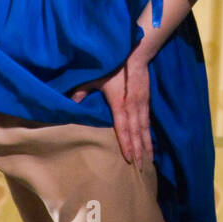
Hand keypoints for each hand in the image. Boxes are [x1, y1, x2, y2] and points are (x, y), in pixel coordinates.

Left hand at [68, 52, 152, 167]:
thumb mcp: (95, 77)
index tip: (129, 158)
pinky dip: (149, 136)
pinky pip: (148, 123)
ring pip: (144, 129)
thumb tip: (71, 102)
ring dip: (146, 145)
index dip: (126, 143)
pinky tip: (150, 145)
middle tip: (140, 168)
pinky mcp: (146, 102)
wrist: (135, 53)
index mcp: (120, 103)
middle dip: (139, 150)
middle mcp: (133, 107)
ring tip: (148, 161)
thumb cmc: (113, 66)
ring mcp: (142, 105)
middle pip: (136, 132)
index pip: (123, 127)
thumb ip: (83, 90)